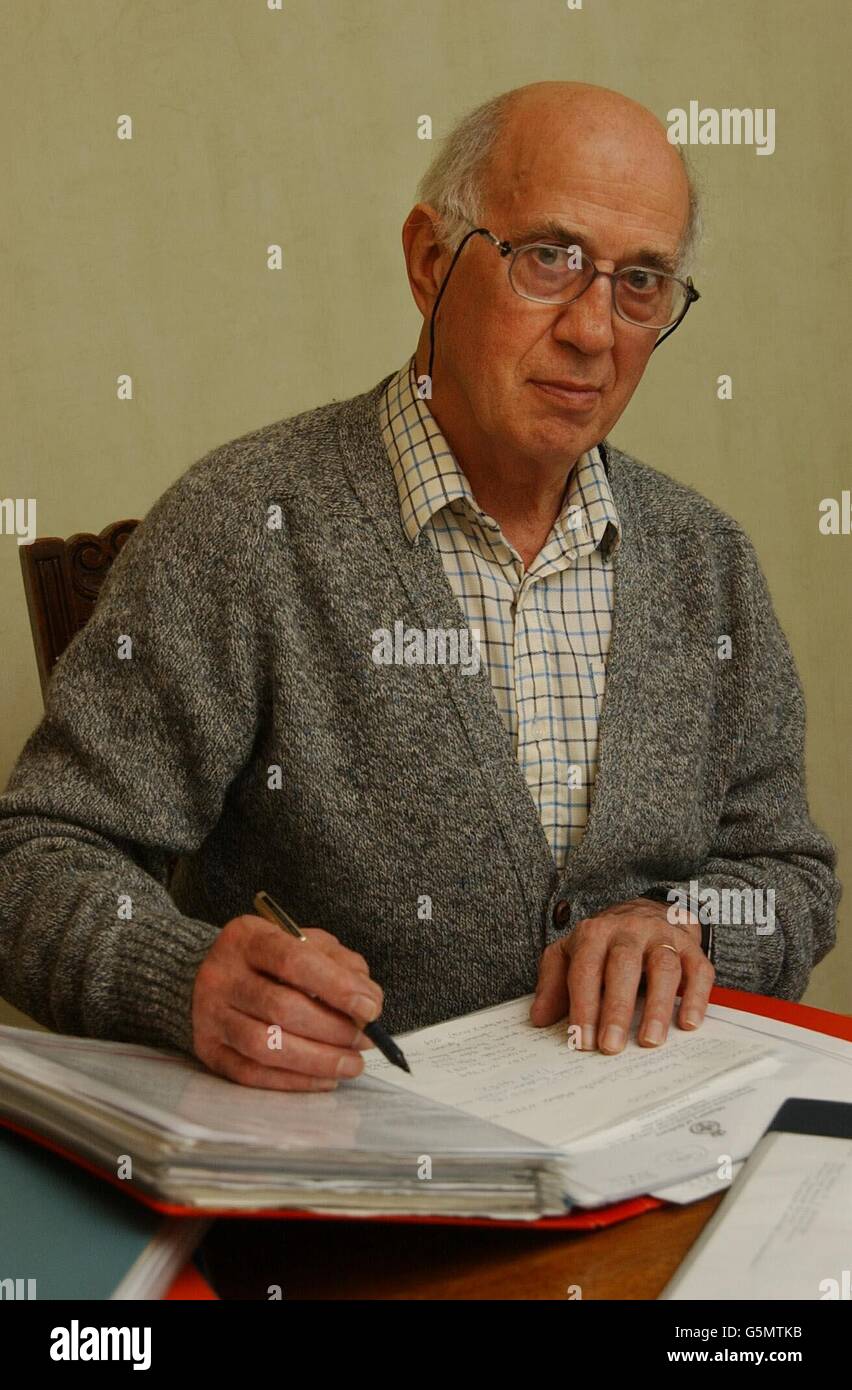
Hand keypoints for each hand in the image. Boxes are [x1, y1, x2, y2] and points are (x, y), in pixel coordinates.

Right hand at [191, 914, 382, 1089]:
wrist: (218, 975)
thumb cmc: (271, 960)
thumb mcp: (306, 943)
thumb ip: (341, 964)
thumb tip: (369, 1000)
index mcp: (248, 938)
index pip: (294, 961)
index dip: (337, 988)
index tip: (370, 1008)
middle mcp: (222, 974)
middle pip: (281, 1008)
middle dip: (333, 1029)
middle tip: (365, 1039)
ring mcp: (210, 1014)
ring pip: (266, 1046)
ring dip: (318, 1061)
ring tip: (351, 1064)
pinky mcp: (208, 1049)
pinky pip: (253, 1074)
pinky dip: (295, 1081)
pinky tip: (324, 1079)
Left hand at [530, 897, 713, 1051]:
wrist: (647, 910)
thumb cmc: (604, 944)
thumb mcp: (571, 955)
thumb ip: (553, 984)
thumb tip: (539, 1018)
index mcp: (594, 933)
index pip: (586, 969)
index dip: (583, 1006)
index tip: (582, 1041)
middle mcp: (629, 930)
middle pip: (623, 966)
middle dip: (616, 1009)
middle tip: (611, 1046)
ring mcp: (662, 937)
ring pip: (663, 967)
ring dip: (658, 1007)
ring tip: (650, 1041)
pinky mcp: (691, 947)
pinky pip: (698, 970)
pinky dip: (696, 997)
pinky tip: (689, 1023)